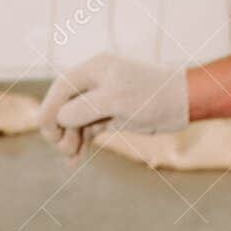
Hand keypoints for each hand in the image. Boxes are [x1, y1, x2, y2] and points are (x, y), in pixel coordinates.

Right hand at [39, 54, 189, 157]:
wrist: (182, 103)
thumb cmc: (152, 96)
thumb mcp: (116, 101)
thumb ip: (84, 108)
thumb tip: (60, 118)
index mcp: (94, 70)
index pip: (60, 88)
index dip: (49, 110)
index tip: (48, 132)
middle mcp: (95, 82)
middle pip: (63, 105)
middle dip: (60, 128)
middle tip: (65, 148)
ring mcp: (101, 99)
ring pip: (74, 120)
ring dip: (69, 138)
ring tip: (73, 156)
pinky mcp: (110, 114)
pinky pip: (87, 129)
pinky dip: (80, 143)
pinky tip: (74, 160)